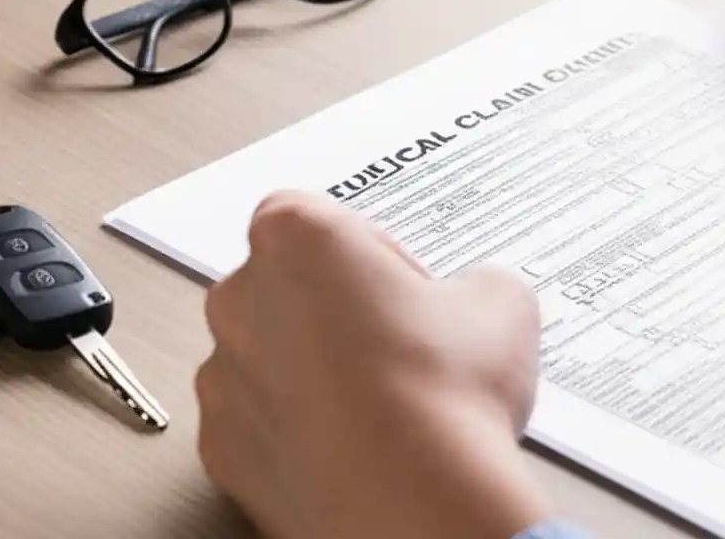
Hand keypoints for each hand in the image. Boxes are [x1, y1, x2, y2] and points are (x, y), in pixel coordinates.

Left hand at [196, 190, 551, 538]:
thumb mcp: (502, 304)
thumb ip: (472, 283)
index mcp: (296, 239)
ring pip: (268, 357)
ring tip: (387, 406)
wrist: (419, 510)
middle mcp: (239, 301)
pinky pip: (261, 425)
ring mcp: (223, 380)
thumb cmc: (446, 398)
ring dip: (315, 371)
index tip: (408, 288)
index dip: (373, 251)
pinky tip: (359, 448)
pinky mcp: (223, 452)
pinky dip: (300, 433)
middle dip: (336, 308)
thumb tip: (474, 300)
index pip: (319, 216)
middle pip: (285, 285)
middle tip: (403, 345)